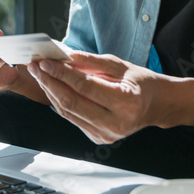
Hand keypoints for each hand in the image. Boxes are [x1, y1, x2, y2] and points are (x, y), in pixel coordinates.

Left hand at [27, 51, 166, 142]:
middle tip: (36, 67)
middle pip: (71, 102)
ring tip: (40, 75)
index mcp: (126, 103)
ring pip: (68, 112)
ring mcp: (106, 135)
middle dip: (50, 83)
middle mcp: (115, 123)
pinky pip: (73, 118)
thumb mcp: (120, 66)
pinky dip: (60, 102)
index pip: (85, 87)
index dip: (62, 74)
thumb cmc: (142, 83)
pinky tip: (53, 88)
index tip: (46, 62)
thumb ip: (91, 61)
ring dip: (51, 92)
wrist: (157, 106)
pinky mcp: (99, 138)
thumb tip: (64, 55)